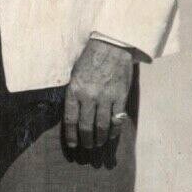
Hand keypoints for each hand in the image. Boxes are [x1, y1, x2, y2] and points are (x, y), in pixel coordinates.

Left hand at [64, 38, 133, 152]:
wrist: (111, 45)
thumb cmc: (90, 58)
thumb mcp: (74, 74)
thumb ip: (73, 93)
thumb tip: (72, 114)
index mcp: (75, 90)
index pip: (70, 120)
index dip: (71, 136)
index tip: (73, 145)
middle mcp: (89, 96)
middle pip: (86, 126)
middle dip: (86, 140)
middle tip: (88, 146)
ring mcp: (106, 97)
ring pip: (102, 125)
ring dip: (100, 138)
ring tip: (98, 143)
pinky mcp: (120, 96)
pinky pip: (117, 118)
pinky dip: (114, 129)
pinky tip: (111, 134)